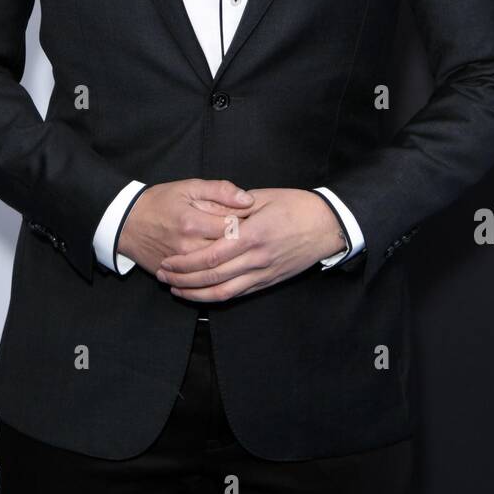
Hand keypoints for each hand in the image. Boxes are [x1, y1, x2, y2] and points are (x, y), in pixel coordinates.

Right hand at [117, 178, 254, 275]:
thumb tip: (248, 199)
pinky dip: (214, 271)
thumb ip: (220, 190)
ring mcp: (181, 265)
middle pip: (229, 251)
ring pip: (217, 268)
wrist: (126, 224)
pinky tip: (220, 262)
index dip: (248, 223)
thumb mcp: (188, 187)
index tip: (251, 218)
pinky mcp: (175, 276)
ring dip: (230, 259)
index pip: (235, 228)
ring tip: (235, 248)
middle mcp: (188, 247)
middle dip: (243, 243)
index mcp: (193, 222)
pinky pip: (202, 279)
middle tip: (249, 234)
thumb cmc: (159, 202)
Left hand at [155, 188, 345, 301]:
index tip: (169, 260)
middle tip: (164, 275)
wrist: (328, 226)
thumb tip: (211, 210)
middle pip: (212, 276)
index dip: (186, 262)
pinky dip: (217, 296)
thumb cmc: (297, 206)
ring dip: (196, 293)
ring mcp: (263, 273)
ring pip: (224, 292)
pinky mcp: (269, 281)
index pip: (211, 255)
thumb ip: (235, 206)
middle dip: (184, 278)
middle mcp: (256, 258)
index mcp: (252, 234)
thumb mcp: (265, 197)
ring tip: (177, 289)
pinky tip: (202, 294)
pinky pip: (239, 294)